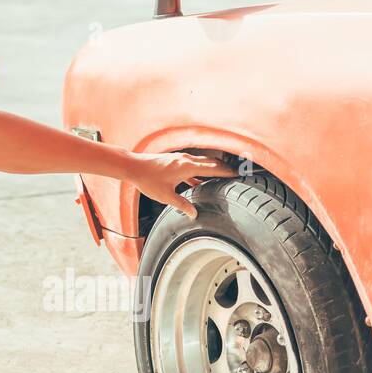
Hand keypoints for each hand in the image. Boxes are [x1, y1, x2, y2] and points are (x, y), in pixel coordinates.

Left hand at [123, 151, 237, 218]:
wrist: (133, 166)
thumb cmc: (148, 180)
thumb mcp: (166, 196)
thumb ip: (182, 205)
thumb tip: (194, 214)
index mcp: (186, 167)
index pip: (212, 168)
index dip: (226, 172)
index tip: (237, 174)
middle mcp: (186, 159)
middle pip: (211, 162)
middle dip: (224, 168)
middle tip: (236, 174)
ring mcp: (181, 158)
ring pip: (202, 162)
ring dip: (213, 168)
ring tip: (222, 176)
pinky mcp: (175, 161)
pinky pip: (193, 165)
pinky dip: (200, 171)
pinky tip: (200, 181)